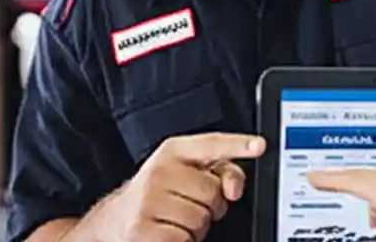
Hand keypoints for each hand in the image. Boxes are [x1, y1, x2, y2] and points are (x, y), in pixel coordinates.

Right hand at [103, 132, 265, 240]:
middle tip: (188, 206)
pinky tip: (168, 232)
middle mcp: (160, 171)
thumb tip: (234, 188)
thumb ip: (220, 172)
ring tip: (175, 220)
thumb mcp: (186, 173)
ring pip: (201, 219)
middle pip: (213, 193)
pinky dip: (182, 241)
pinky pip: (184, 239)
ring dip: (195, 228)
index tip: (260, 145)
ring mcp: (149, 200)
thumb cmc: (158, 196)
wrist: (115, 220)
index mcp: (173, 151)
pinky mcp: (143, 229)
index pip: (211, 144)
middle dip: (209, 207)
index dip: (238, 144)